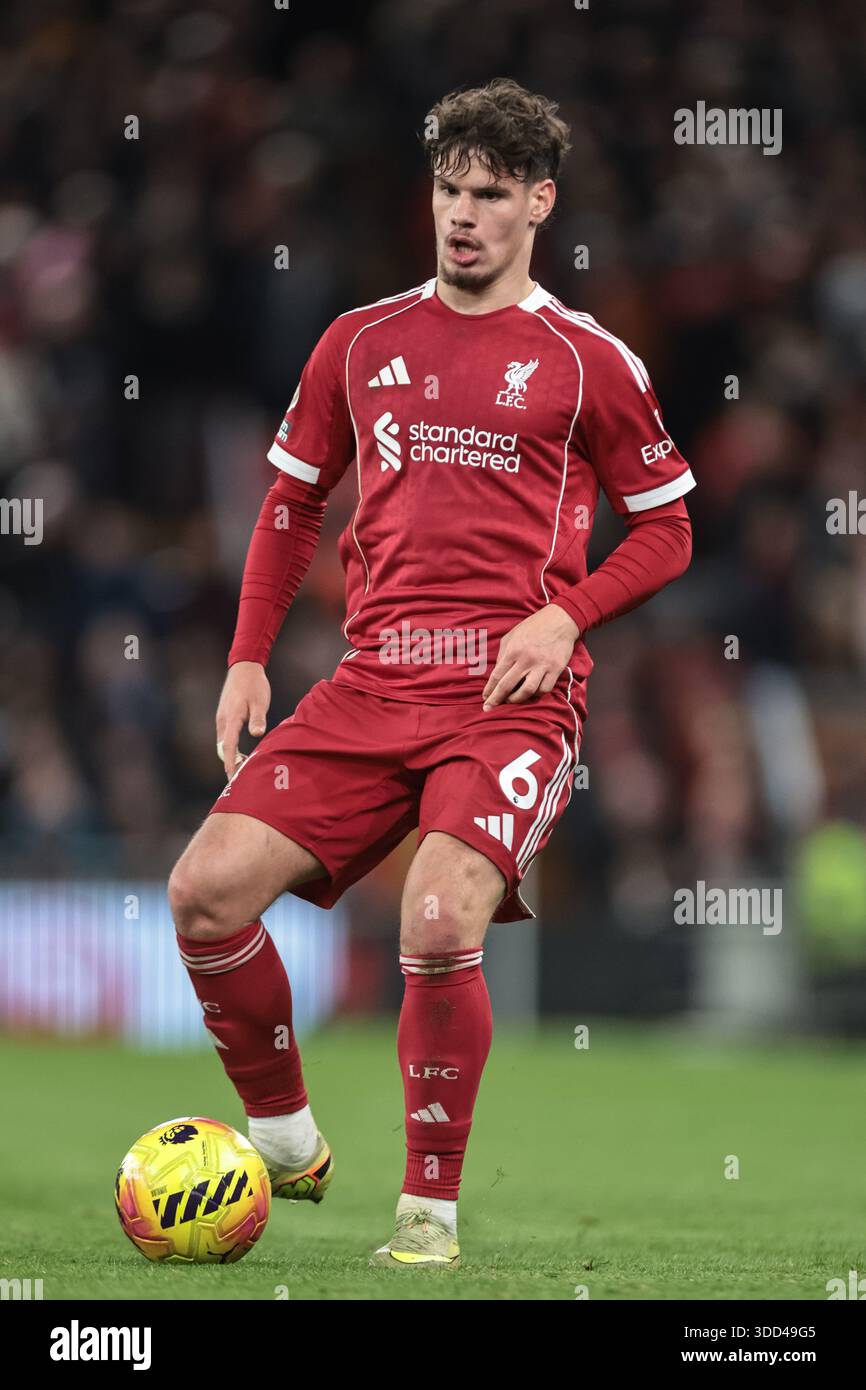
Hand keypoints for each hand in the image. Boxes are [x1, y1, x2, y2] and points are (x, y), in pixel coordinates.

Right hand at [216, 661, 270, 779]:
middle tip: (237, 782)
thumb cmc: (254, 685)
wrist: (244, 667)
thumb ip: (258, 718)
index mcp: (231, 719)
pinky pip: (225, 738)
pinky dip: (230, 749)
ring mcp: (222, 718)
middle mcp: (223, 721)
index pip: (228, 747)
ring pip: (223, 744)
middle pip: (223, 749)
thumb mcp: (260, 701)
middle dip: (229, 765)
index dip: (230, 763)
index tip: (233, 778)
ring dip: (230, 758)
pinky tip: (241, 754)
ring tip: (241, 771)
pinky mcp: (225, 716)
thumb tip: (257, 734)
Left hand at [482, 604, 578, 709]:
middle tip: (490, 708)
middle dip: (497, 699)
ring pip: (527, 691)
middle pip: (507, 686)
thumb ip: (503, 654)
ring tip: (511, 700)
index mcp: (513, 650)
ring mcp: (542, 665)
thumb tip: (497, 672)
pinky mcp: (556, 669)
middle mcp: (526, 659)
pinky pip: (545, 688)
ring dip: (517, 699)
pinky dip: (536, 694)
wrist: (560, 620)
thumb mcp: (511, 635)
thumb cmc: (533, 626)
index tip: (485, 699)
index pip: (497, 675)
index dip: (489, 690)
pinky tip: (531, 693)